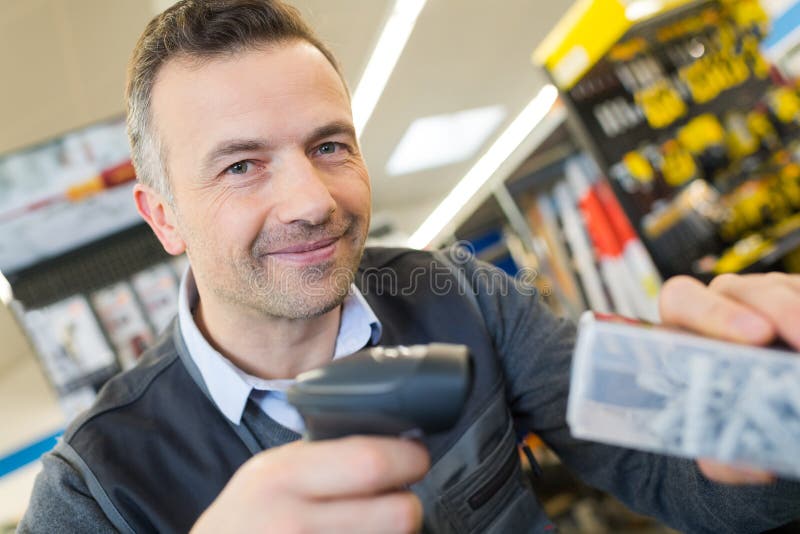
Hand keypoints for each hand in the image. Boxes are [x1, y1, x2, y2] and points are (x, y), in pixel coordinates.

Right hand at [191, 436, 429, 532]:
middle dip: (409, 503)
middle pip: (398, 514)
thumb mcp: (271, 470)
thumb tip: (388, 439)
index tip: (415, 457)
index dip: (408, 458)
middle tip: (401, 497)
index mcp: (285, 477)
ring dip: (393, 532)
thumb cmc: (246, 517)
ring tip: (371, 522)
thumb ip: (324, 454)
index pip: (372, 461)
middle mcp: (296, 522)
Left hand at [659, 272, 799, 484]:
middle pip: (742, 288)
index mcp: (688, 330)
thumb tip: (753, 465)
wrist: (770, 413)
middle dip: (779, 311)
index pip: (682, 299)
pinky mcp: (797, 295)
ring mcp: (766, 295)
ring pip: (784, 289)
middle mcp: (725, 305)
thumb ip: (723, 456)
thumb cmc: (732, 421)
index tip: (758, 336)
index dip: (714, 313)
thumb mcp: (722, 442)